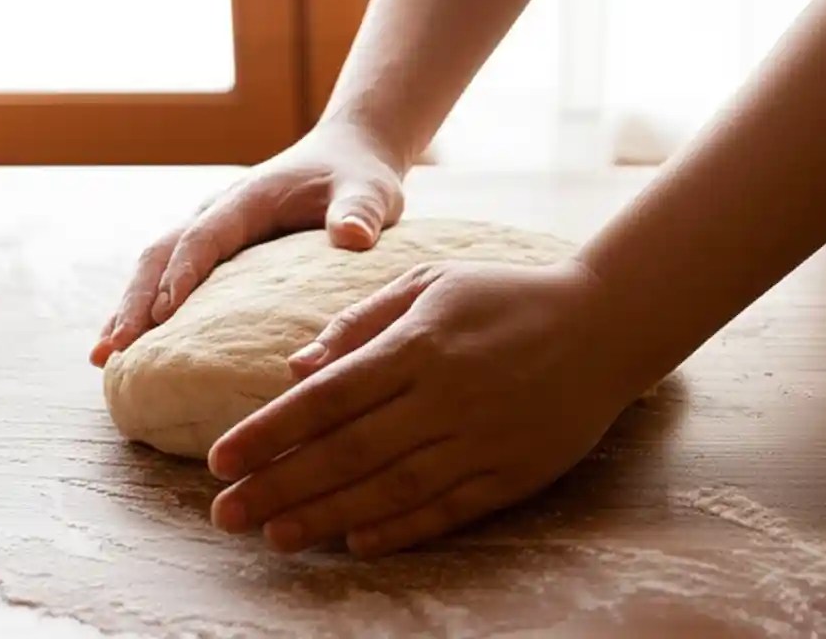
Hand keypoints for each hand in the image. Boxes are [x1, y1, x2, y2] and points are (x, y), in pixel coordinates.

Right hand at [90, 122, 406, 366]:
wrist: (346, 156)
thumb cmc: (357, 177)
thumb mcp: (368, 191)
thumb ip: (359, 212)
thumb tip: (353, 237)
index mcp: (247, 200)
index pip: (205, 237)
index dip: (183, 274)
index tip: (164, 316)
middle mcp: (217, 212)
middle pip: (162, 253)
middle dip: (135, 302)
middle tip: (113, 350)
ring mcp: (210, 229)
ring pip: (155, 266)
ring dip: (129, 309)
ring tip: (104, 358)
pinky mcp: (215, 249)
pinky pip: (168, 276)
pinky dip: (146, 308)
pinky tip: (130, 347)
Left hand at [206, 259, 639, 557]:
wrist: (606, 324)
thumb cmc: (506, 296)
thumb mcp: (431, 282)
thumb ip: (360, 323)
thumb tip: (296, 368)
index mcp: (420, 344)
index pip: (326, 398)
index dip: (268, 432)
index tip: (219, 460)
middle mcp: (447, 396)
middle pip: (347, 451)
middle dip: (279, 485)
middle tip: (224, 516)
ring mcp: (483, 439)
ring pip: (390, 490)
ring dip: (325, 516)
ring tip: (273, 536)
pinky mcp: (515, 473)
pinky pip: (449, 509)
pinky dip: (399, 530)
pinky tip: (354, 542)